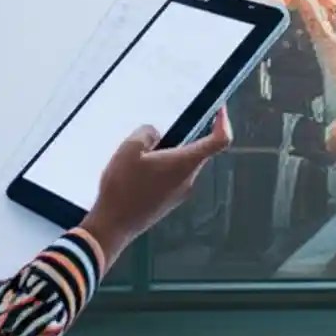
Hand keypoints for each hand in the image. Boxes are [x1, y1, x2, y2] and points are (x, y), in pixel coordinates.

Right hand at [80, 109, 232, 257]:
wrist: (113, 226)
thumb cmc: (122, 189)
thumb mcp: (128, 149)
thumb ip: (147, 133)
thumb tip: (156, 133)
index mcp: (185, 163)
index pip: (219, 141)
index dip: (223, 122)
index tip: (218, 110)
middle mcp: (189, 179)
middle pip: (198, 150)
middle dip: (181, 137)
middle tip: (157, 134)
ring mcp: (180, 193)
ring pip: (182, 164)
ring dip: (167, 154)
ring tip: (140, 155)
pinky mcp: (170, 201)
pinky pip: (172, 177)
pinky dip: (161, 168)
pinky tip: (138, 172)